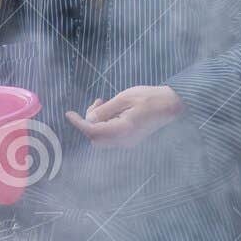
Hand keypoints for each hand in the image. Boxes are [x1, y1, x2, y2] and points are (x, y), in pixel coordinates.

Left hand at [65, 85, 184, 147]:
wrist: (172, 105)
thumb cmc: (151, 98)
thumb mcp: (125, 98)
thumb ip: (106, 110)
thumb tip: (89, 119)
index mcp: (123, 130)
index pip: (93, 130)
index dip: (79, 122)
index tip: (69, 113)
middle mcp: (124, 140)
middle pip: (95, 138)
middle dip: (89, 122)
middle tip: (97, 102)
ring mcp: (128, 142)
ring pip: (102, 138)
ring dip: (97, 122)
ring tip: (103, 102)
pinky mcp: (130, 140)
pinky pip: (111, 136)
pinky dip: (105, 124)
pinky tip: (111, 109)